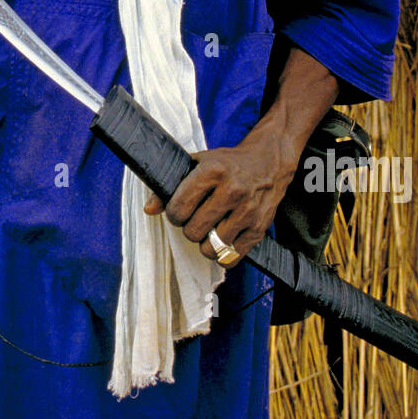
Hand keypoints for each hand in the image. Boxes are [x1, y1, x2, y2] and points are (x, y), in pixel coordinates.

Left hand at [144, 122, 298, 262]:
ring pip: (211, 247)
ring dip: (205, 242)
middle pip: (193, 231)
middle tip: (196, 218)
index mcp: (213, 171)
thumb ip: (170, 184)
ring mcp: (247, 211)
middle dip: (189, 228)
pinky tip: (223, 238)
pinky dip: (223, 254)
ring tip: (209, 228)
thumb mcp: (198, 163)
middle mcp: (232, 191)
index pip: (179, 208)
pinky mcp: (259, 228)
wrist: (268, 161)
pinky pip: (231, 257)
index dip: (173, 213)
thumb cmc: (227, 164)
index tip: (179, 210)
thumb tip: (149, 209)